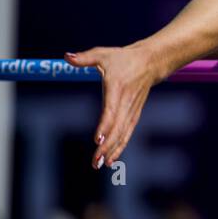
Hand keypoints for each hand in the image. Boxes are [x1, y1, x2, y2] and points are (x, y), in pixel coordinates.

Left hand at [65, 45, 160, 168]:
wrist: (151, 62)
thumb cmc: (123, 58)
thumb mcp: (103, 54)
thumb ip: (84, 58)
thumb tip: (66, 56)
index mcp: (118, 89)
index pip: (111, 110)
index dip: (105, 125)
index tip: (98, 139)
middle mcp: (126, 103)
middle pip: (117, 128)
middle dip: (107, 146)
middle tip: (96, 161)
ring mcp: (132, 110)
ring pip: (123, 133)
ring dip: (113, 150)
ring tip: (102, 164)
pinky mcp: (134, 114)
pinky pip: (127, 133)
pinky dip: (120, 146)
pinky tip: (111, 159)